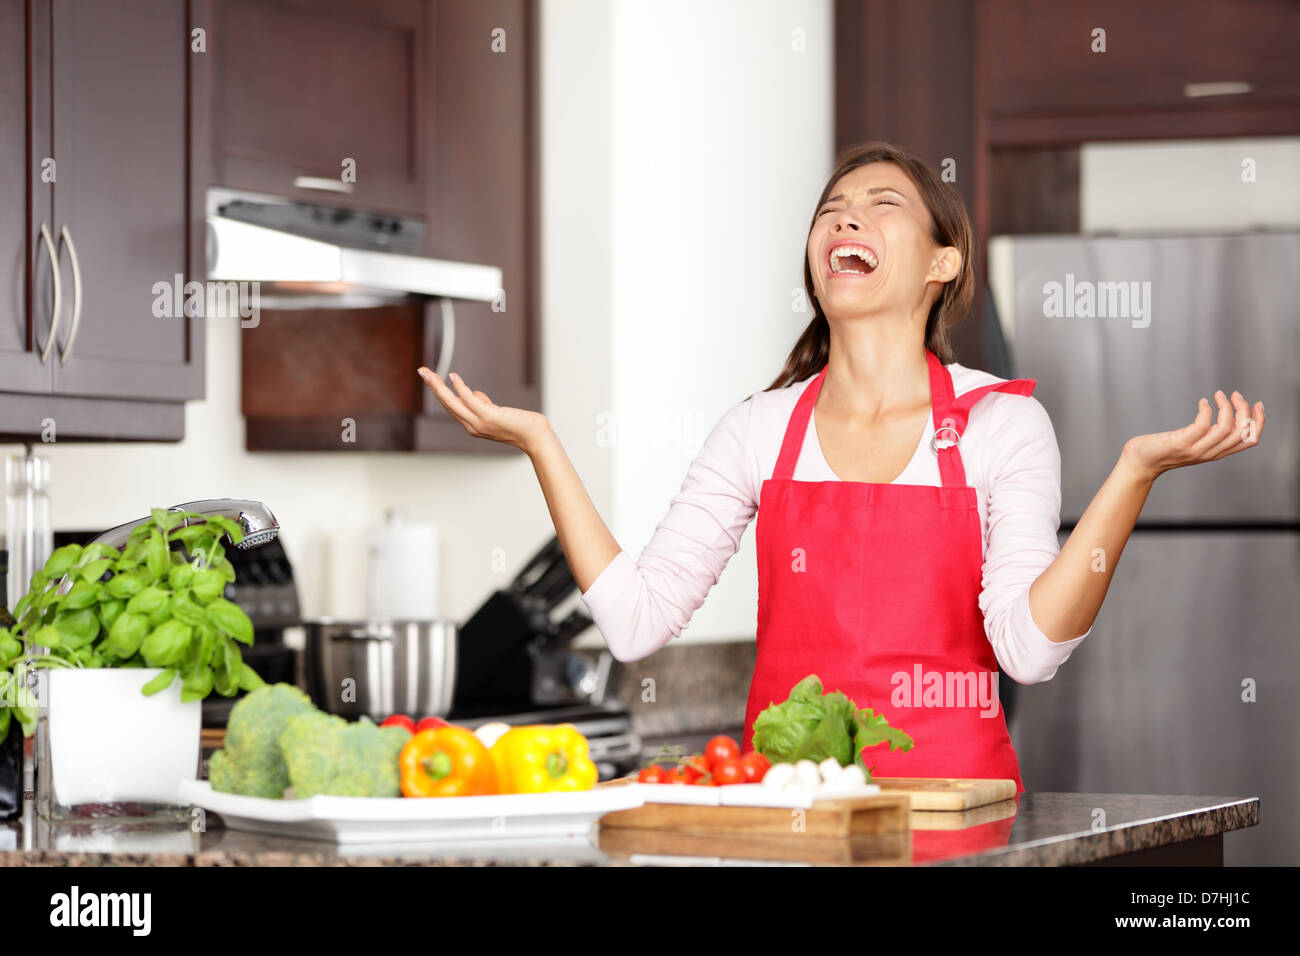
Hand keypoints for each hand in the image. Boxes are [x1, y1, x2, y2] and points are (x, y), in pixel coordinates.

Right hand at [417, 367, 551, 453]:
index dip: (440, 392)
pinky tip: (453, 377)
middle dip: (433, 386)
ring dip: (438, 386)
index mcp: (472, 425)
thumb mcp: (497, 413)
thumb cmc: (520, 425)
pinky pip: (469, 400)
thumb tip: (475, 393)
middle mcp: (472, 426)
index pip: (452, 406)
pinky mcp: (488, 416)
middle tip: (421, 371)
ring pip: (452, 402)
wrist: (535, 437)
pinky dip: (459, 388)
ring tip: (428, 373)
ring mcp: (479, 422)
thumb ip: (484, 404)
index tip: (431, 378)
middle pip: (447, 403)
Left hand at [1122, 390, 1264, 482]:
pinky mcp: (1182, 443)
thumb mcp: (1194, 443)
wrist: (1139, 462)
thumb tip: (1225, 414)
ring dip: (1227, 407)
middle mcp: (1210, 453)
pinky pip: (1203, 425)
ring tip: (1219, 395)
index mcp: (1216, 453)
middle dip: (1245, 410)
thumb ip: (1209, 435)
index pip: (1249, 440)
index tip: (1258, 404)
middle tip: (1235, 395)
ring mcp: (1196, 449)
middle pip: (1242, 433)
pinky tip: (1202, 402)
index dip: (1259, 422)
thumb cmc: (1163, 449)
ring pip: (1226, 428)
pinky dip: (1207, 410)